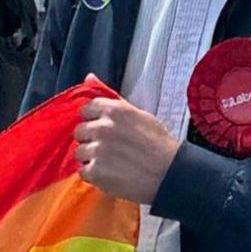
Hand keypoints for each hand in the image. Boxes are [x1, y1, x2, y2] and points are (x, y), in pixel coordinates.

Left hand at [71, 82, 179, 204]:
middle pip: (80, 131)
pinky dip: (94, 174)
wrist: (170, 174)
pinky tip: (109, 173)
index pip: (86, 109)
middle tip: (107, 147)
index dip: (92, 119)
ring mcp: (97, 150)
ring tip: (109, 162)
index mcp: (113, 111)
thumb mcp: (139, 115)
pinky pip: (83, 171)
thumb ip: (112, 100)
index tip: (101, 126)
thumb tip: (88, 77)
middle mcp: (102, 128)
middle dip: (90, 138)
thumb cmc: (158, 143)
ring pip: (80, 152)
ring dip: (91, 157)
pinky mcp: (96, 171)